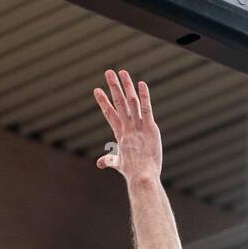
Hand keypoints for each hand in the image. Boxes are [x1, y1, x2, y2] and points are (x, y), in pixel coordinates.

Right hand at [93, 69, 162, 183]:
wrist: (142, 176)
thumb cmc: (131, 171)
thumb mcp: (118, 163)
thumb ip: (109, 159)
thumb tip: (99, 163)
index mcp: (119, 134)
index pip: (109, 113)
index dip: (103, 101)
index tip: (96, 90)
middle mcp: (127, 127)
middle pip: (119, 102)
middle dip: (113, 86)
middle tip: (108, 72)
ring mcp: (138, 127)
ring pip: (131, 102)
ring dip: (127, 86)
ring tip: (122, 72)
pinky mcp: (150, 128)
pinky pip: (147, 109)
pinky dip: (144, 96)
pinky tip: (141, 84)